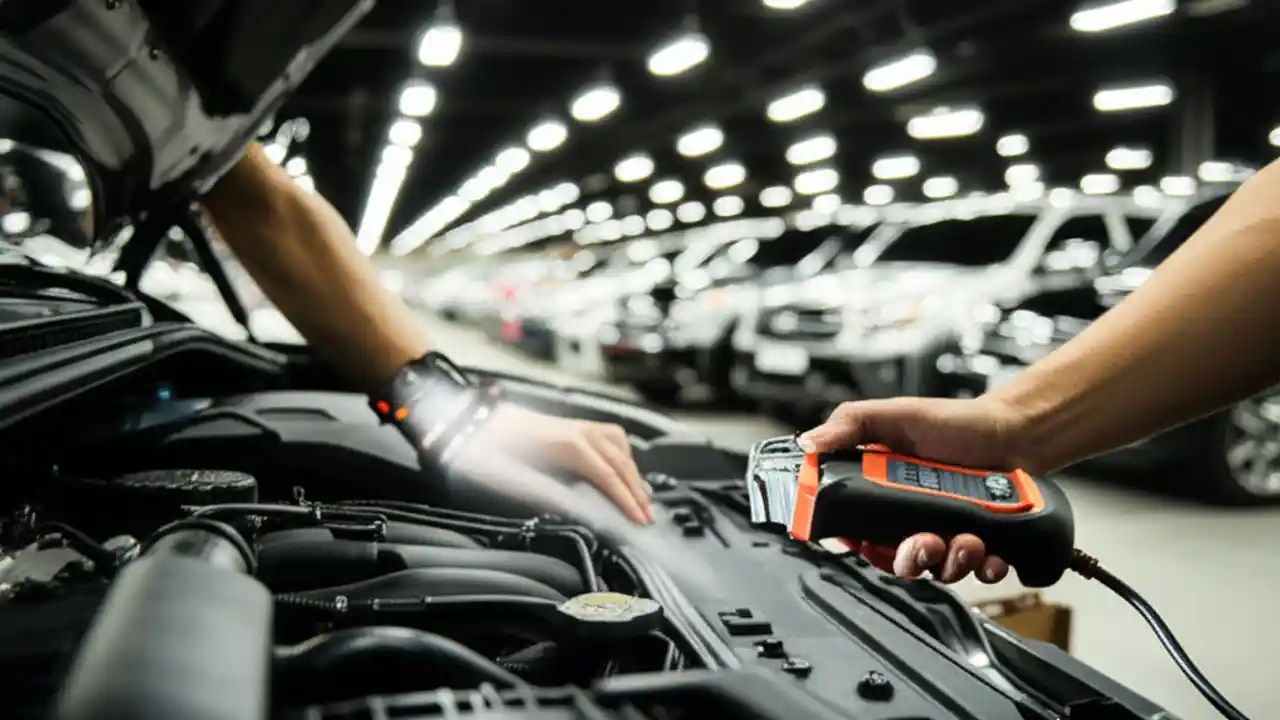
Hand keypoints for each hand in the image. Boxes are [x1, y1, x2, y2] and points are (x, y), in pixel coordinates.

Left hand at [462, 405, 653, 524]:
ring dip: (631, 470)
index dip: (625, 499)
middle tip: (648, 515)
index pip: (607, 474)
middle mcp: (575, 430)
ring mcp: (572, 425)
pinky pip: (606, 435)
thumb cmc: (482, 449)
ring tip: (640, 494)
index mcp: (565, 443)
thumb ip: (545, 495)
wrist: (464, 419)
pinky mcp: (566, 425)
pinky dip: (620, 452)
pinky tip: (620, 465)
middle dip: (636, 490)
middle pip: (619, 460)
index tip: (639, 519)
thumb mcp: (508, 478)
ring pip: (617, 444)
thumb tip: (576, 511)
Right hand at [797, 396, 1030, 583]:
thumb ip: (848, 426)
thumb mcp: (892, 415)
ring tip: (967, 539)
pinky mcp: (982, 544)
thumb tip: (807, 445)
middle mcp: (911, 520)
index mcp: (881, 493)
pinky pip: (979, 571)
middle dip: (910, 559)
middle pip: (895, 560)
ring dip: (951, 563)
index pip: (854, 531)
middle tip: (925, 542)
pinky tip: (990, 551)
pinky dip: (986, 567)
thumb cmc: (953, 422)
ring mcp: (946, 534)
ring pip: (937, 570)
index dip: (856, 542)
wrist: (1011, 430)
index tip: (863, 541)